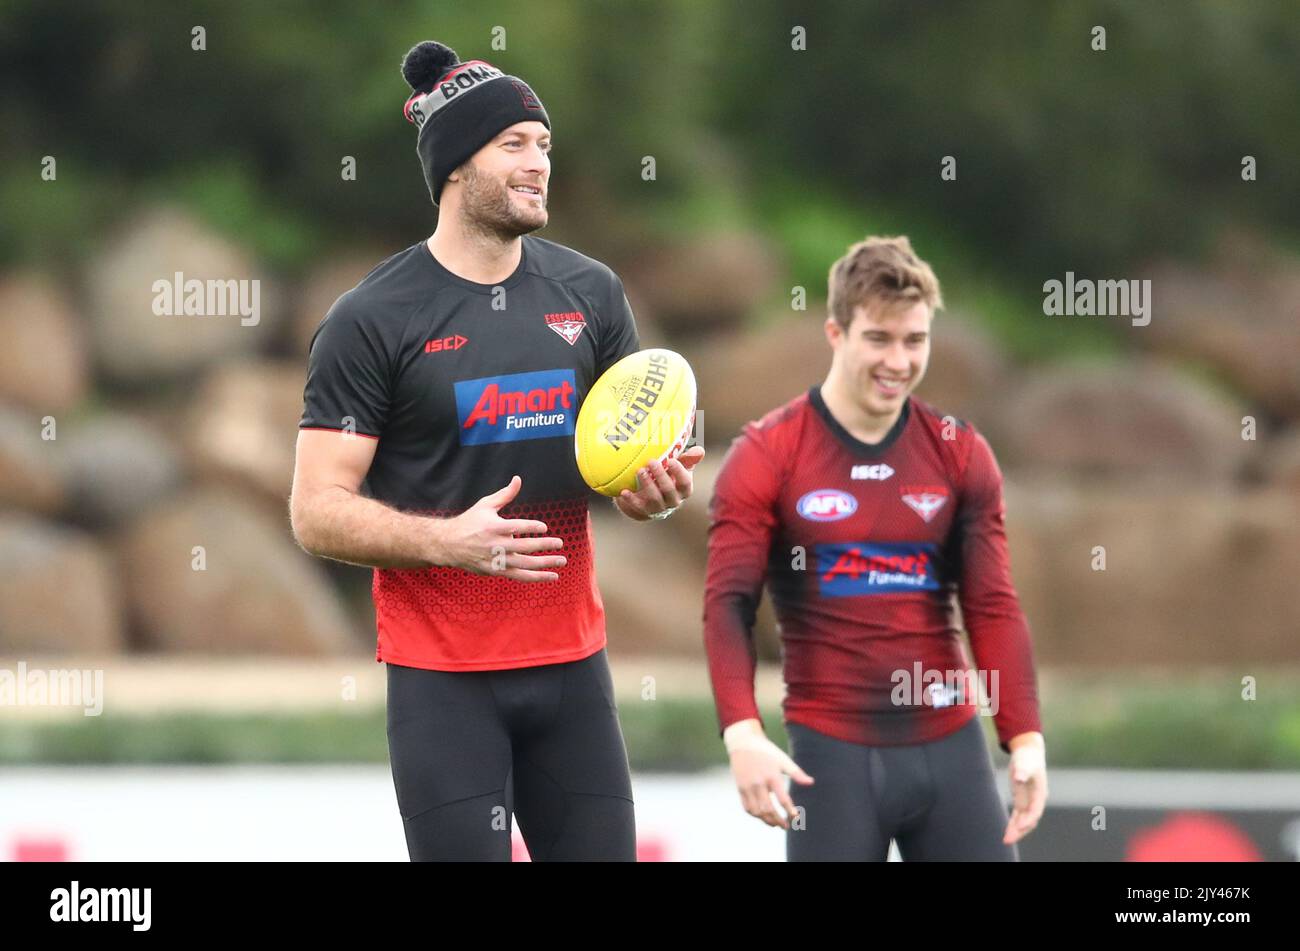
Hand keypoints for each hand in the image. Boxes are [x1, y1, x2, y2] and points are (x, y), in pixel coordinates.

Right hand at [439, 475, 566, 581]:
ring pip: (524, 565)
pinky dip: (536, 577)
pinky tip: (551, 576)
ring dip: (545, 564)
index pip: (515, 527)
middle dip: (544, 545)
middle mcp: (494, 545)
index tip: (544, 527)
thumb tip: (518, 479)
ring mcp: (495, 560)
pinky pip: (519, 576)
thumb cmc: (469, 522)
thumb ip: (505, 494)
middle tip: (560, 543)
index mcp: (492, 527)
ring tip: (562, 561)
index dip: (531, 527)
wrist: (448, 545)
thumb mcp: (485, 505)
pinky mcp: (496, 571)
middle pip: (523, 547)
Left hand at [614, 445, 705, 520]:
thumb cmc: (668, 477)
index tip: (671, 460)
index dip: (679, 472)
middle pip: (669, 490)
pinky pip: (637, 507)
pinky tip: (624, 491)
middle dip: (661, 476)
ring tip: (640, 471)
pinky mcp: (644, 511)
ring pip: (654, 499)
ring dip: (647, 485)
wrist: (651, 497)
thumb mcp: (678, 467)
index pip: (685, 483)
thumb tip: (700, 450)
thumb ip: (688, 458)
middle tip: (651, 461)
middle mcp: (673, 500)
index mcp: (684, 490)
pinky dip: (630, 500)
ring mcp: (659, 508)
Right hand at [724, 719, 813, 828]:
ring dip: (766, 820)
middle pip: (768, 809)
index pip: (782, 799)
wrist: (743, 743)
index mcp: (772, 776)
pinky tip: (763, 816)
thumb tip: (811, 782)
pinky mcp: (740, 788)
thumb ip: (796, 773)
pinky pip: (747, 807)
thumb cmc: (767, 751)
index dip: (790, 811)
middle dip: (778, 821)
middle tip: (785, 826)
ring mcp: (748, 787)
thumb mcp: (783, 759)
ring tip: (774, 823)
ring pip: (757, 811)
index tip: (795, 818)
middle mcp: (759, 783)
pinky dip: (755, 815)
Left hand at [1004, 732, 1046, 843]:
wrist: (1028, 752)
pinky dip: (1013, 824)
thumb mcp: (1024, 762)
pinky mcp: (1021, 800)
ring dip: (1016, 830)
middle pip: (1030, 820)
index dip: (1028, 819)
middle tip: (1008, 839)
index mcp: (1040, 793)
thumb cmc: (1027, 757)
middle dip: (1020, 830)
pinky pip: (1018, 816)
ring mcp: (1028, 801)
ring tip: (1006, 840)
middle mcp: (1035, 800)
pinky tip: (1007, 832)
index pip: (1035, 810)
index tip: (1019, 826)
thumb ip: (1022, 770)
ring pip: (1023, 820)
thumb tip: (1019, 778)